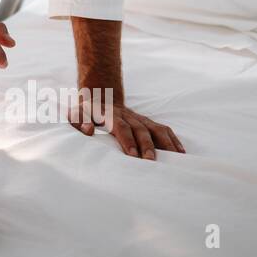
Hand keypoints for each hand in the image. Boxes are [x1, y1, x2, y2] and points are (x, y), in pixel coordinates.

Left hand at [68, 89, 184, 159]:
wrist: (98, 95)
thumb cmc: (85, 111)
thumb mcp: (76, 113)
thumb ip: (78, 121)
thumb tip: (88, 129)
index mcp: (109, 115)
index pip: (120, 127)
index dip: (127, 140)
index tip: (133, 155)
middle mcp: (127, 116)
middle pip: (140, 129)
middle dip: (147, 146)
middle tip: (152, 162)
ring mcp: (139, 118)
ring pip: (155, 129)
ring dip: (165, 144)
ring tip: (175, 159)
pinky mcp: (146, 122)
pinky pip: (162, 129)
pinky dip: (172, 139)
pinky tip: (180, 153)